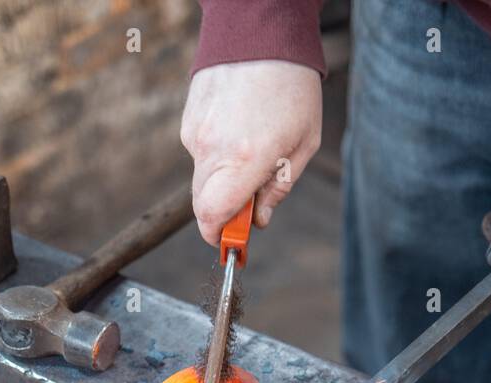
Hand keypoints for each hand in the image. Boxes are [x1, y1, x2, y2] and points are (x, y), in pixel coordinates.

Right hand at [181, 60, 322, 245]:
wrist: (260, 31)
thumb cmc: (291, 87)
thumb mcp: (303, 143)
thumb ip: (279, 187)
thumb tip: (260, 218)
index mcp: (243, 160)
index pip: (212, 217)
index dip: (220, 236)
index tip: (233, 242)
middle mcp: (212, 150)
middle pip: (203, 204)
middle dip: (225, 212)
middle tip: (252, 203)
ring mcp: (195, 134)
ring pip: (203, 178)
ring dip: (224, 178)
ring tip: (254, 147)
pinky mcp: (187, 120)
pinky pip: (200, 152)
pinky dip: (218, 153)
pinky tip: (239, 129)